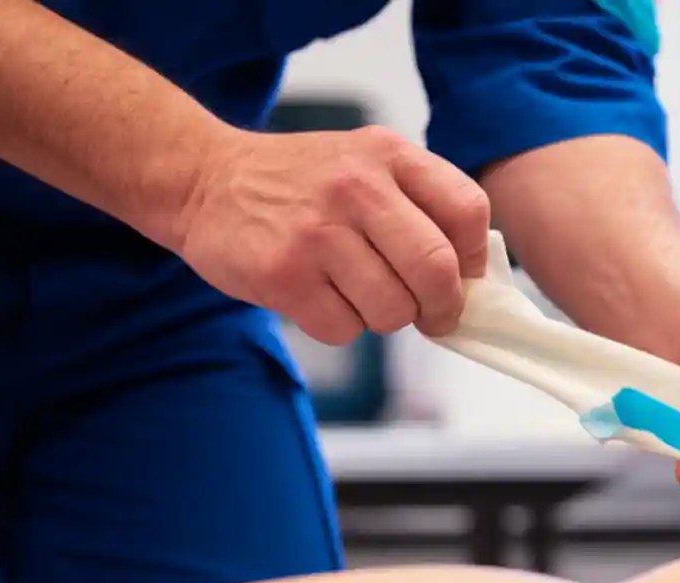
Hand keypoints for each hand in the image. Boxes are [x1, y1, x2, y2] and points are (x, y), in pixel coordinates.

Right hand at [166, 125, 488, 343]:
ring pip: (393, 311)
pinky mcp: (283, 275)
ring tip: (359, 294)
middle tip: (432, 316)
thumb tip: (474, 277)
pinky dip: (341, 327)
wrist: (205, 179)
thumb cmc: (302, 183)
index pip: (468, 212)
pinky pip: (344, 330)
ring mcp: (317, 232)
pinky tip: (320, 298)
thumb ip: (422, 203)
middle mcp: (357, 187)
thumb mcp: (367, 163)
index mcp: (390, 155)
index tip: (462, 278)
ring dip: (386, 318)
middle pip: (437, 270)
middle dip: (443, 308)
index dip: (473, 260)